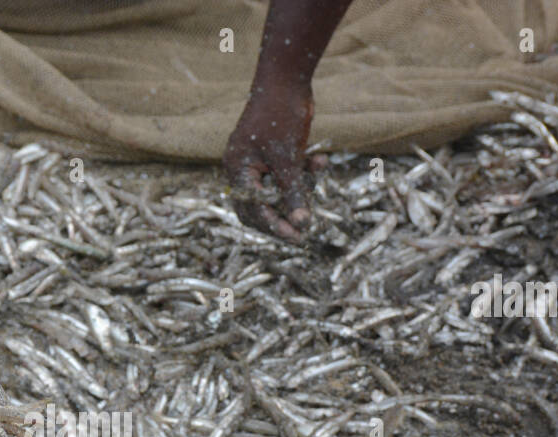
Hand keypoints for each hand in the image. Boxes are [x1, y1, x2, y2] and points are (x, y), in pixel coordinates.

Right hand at [223, 83, 317, 239]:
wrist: (287, 77)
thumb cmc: (280, 115)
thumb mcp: (288, 159)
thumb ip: (293, 192)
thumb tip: (301, 224)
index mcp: (238, 169)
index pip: (253, 208)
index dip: (274, 225)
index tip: (296, 236)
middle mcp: (243, 168)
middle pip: (260, 205)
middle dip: (283, 214)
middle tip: (303, 232)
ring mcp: (258, 160)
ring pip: (277, 189)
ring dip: (299, 186)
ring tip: (317, 172)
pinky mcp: (274, 153)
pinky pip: (287, 173)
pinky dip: (303, 171)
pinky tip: (319, 160)